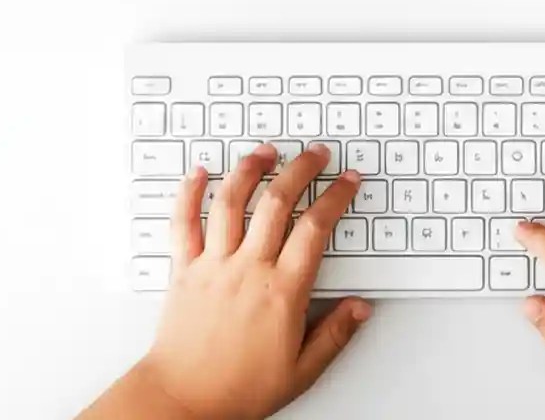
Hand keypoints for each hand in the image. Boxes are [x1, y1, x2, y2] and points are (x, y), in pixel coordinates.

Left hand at [79, 143, 370, 419]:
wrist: (183, 400)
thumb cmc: (238, 389)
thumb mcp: (302, 369)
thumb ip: (335, 334)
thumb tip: (361, 308)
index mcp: (282, 292)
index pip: (316, 229)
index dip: (336, 197)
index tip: (348, 181)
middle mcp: (248, 270)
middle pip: (279, 203)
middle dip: (302, 169)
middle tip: (316, 154)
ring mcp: (214, 266)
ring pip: (233, 203)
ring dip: (251, 170)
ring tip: (266, 151)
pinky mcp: (184, 271)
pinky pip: (183, 223)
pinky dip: (190, 194)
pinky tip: (200, 173)